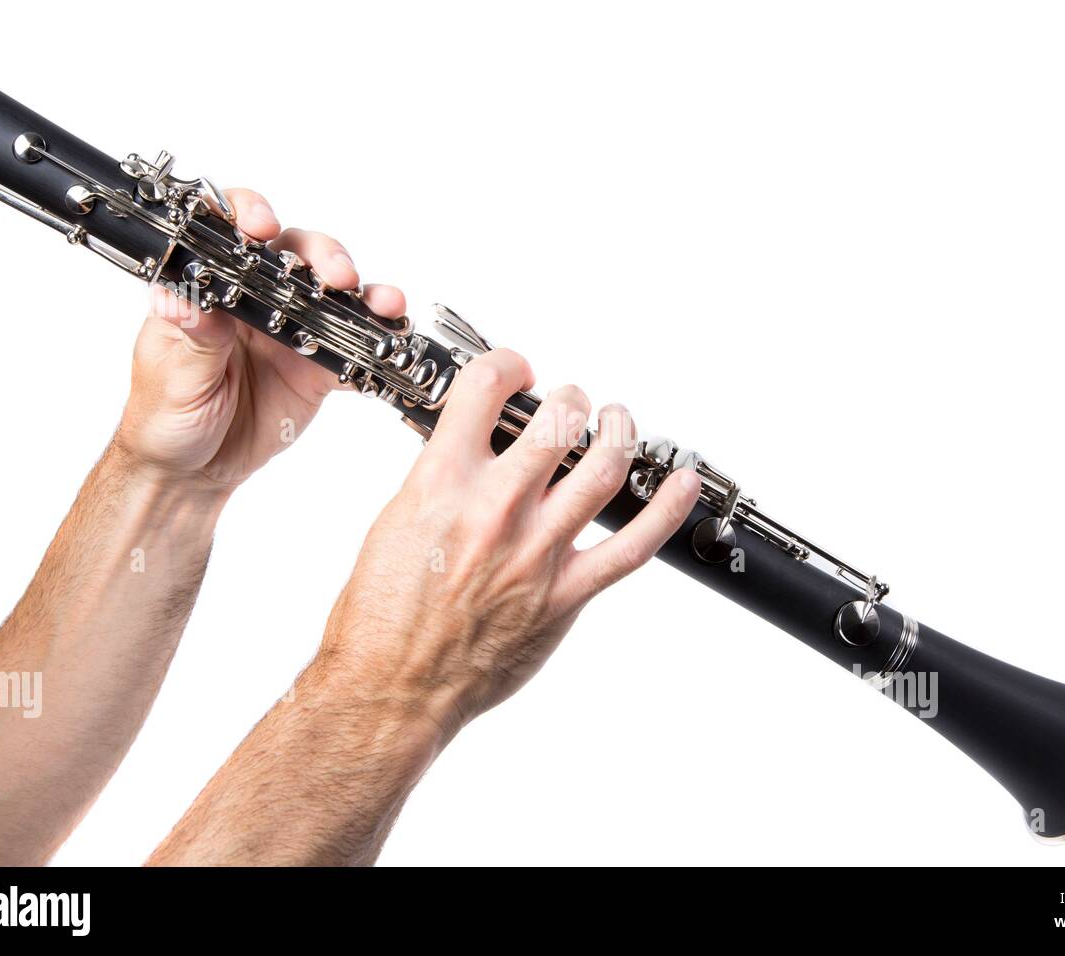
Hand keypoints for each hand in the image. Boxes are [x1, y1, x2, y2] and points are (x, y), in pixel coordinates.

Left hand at [116, 188, 406, 487]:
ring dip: (362, 292)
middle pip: (295, 253)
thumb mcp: (173, 376)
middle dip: (322, 255)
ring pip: (332, 294)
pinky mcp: (316, 368)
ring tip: (380, 303)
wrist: (193, 471)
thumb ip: (192, 336)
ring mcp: (290, 331)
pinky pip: (352, 348)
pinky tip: (391, 341)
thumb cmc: (164, 416)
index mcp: (209, 289)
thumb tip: (181, 296)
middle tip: (336, 276)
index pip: (229, 231)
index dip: (249, 214)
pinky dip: (375, 343)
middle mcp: (253, 300)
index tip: (262, 226)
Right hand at [321, 348, 701, 735]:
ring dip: (620, 432)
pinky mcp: (564, 595)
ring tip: (618, 422)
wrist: (391, 685)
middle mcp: (494, 510)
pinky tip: (682, 483)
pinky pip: (633, 546)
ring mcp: (536, 552)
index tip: (518, 372)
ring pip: (604, 469)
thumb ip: (440, 476)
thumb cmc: (382, 612)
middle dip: (572, 398)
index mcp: (441, 482)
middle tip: (573, 403)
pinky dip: (667, 509)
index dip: (509, 365)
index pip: (486, 388)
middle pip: (559, 421)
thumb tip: (470, 444)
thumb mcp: (394, 519)